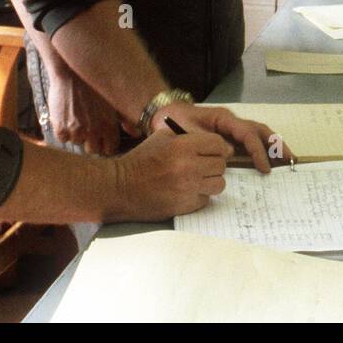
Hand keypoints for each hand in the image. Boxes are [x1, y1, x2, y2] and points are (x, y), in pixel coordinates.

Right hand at [46, 66, 123, 155]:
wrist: (71, 73)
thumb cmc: (94, 85)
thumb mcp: (113, 101)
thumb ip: (126, 120)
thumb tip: (137, 134)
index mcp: (110, 126)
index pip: (110, 149)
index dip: (105, 145)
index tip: (101, 139)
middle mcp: (95, 131)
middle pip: (93, 150)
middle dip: (90, 141)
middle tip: (86, 126)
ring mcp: (77, 131)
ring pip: (77, 143)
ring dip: (76, 134)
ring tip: (76, 117)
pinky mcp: (61, 128)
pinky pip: (63, 138)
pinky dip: (62, 130)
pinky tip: (66, 116)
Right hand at [108, 129, 229, 220]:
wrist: (121, 188)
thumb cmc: (141, 160)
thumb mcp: (161, 137)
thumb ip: (186, 136)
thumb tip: (211, 143)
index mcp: (183, 146)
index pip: (218, 144)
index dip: (217, 147)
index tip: (212, 151)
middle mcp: (189, 167)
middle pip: (221, 165)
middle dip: (213, 164)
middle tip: (203, 165)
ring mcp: (188, 188)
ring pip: (219, 184)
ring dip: (211, 181)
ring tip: (198, 179)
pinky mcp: (186, 206)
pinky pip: (206, 199)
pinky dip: (200, 195)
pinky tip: (187, 191)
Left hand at [154, 103, 295, 172]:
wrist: (162, 114)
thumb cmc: (173, 121)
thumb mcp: (186, 131)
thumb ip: (207, 142)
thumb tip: (229, 154)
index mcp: (223, 118)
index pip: (247, 133)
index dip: (257, 151)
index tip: (264, 167)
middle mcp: (231, 122)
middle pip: (260, 131)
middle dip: (276, 144)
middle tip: (290, 160)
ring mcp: (231, 129)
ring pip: (258, 135)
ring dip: (273, 146)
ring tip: (287, 161)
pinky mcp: (228, 137)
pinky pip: (249, 142)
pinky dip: (262, 150)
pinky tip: (269, 162)